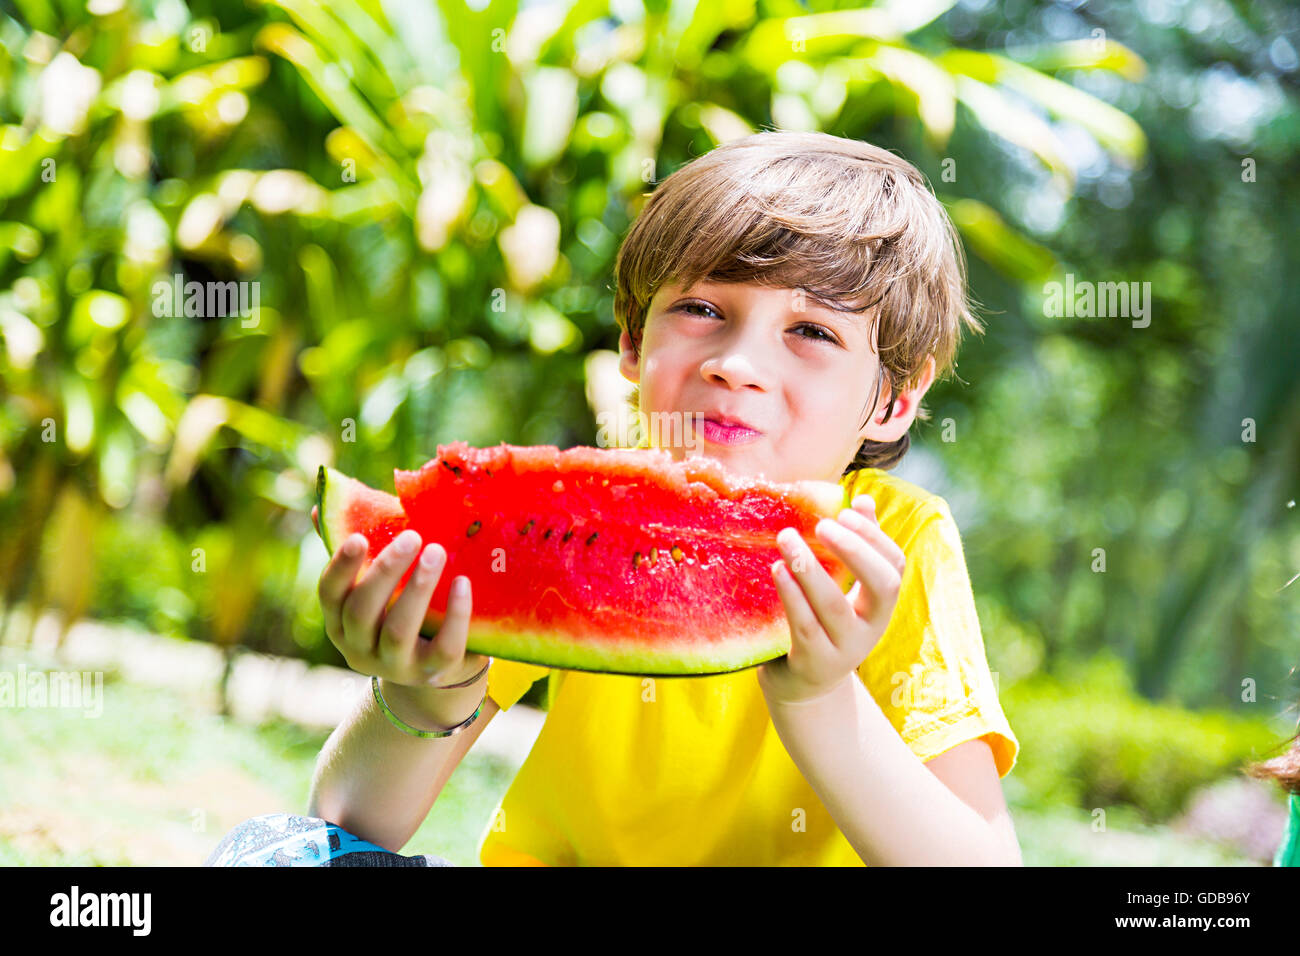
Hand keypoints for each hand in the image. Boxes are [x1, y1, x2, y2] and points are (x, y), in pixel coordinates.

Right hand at [312, 505, 487, 688]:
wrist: (438, 666)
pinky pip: (444, 649)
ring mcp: (395, 666)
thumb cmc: (402, 610)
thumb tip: (320, 507)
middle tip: (412, 536)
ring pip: (399, 631)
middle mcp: (359, 648)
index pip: (329, 593)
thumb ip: (354, 550)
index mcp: (340, 621)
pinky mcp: (432, 674)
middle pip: (362, 611)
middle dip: (385, 571)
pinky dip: (455, 616)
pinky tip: (464, 584)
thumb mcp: (378, 586)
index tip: (358, 537)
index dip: (340, 566)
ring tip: (437, 551)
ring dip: (418, 589)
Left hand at [757, 495, 905, 704]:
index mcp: (880, 606)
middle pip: (882, 586)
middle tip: (822, 524)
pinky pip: (804, 626)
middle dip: (855, 550)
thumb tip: (862, 500)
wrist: (803, 686)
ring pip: (835, 606)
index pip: (895, 566)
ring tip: (787, 537)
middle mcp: (871, 629)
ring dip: (811, 568)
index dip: (875, 537)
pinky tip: (777, 569)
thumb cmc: (822, 625)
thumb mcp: (844, 591)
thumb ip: (855, 549)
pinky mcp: (813, 663)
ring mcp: (844, 650)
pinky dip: (791, 595)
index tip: (845, 510)